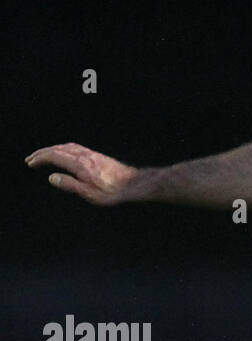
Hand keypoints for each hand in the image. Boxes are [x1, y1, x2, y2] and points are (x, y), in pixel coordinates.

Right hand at [25, 143, 139, 204]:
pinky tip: (62, 153)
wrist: (132, 183)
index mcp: (79, 164)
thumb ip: (70, 184)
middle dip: (42, 153)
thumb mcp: (89, 193)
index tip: (30, 163)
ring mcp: (90, 153)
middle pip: (57, 149)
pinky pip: (73, 147)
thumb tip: (51, 177)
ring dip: (51, 149)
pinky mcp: (95, 155)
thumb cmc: (112, 191)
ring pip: (65, 147)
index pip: (54, 156)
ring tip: (42, 156)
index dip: (40, 158)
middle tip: (30, 159)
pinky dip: (62, 148)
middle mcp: (83, 155)